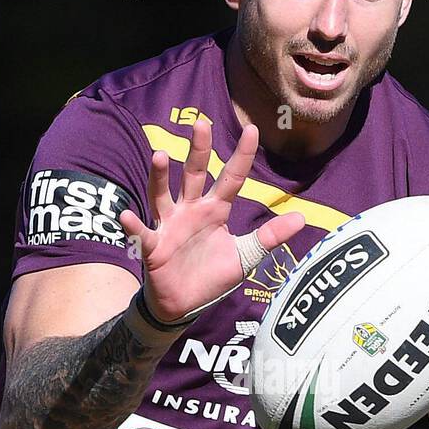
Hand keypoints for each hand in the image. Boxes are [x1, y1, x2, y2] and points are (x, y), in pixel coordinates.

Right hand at [118, 118, 304, 323]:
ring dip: (159, 176)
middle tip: (201, 123)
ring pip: (163, 194)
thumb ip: (270, 236)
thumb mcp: (246, 255)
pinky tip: (126, 215)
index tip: (252, 129)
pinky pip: (142, 234)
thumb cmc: (212, 275)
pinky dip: (133, 226)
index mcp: (215, 210)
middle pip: (194, 174)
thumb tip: (302, 218)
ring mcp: (170, 225)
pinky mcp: (154, 246)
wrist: (185, 304)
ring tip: (158, 155)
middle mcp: (191, 210)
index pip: (232, 178)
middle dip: (198, 150)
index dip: (242, 156)